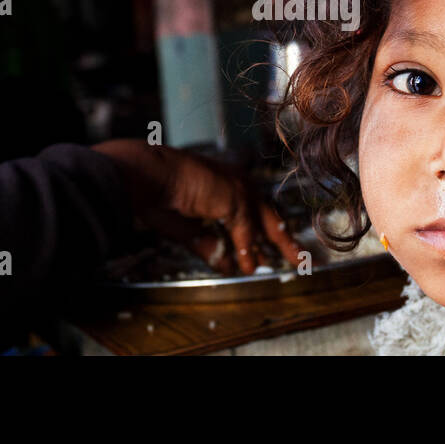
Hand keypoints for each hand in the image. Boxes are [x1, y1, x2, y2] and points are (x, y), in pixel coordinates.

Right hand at [91, 139, 305, 275]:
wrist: (145, 176)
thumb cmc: (157, 194)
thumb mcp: (187, 228)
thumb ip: (209, 245)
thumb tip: (227, 267)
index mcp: (224, 183)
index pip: (253, 210)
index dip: (264, 230)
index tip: (270, 248)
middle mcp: (236, 183)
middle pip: (269, 215)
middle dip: (283, 238)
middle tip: (298, 257)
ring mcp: (238, 189)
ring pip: (266, 222)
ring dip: (279, 245)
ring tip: (294, 263)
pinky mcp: (235, 200)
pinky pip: (246, 233)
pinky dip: (246, 251)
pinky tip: (248, 267)